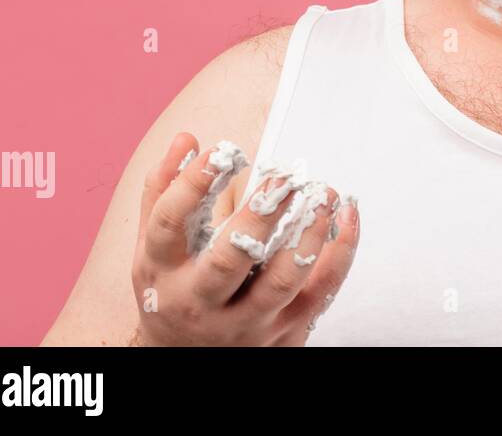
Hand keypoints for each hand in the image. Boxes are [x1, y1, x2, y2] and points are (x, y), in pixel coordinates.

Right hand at [131, 132, 358, 345]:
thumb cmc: (173, 289)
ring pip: (281, 281)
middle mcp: (200, 302)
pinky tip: (346, 218)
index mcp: (163, 272)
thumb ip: (164, 191)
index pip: (170, 225)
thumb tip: (186, 140)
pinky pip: (320, 292)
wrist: (183, 362)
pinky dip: (339, 253)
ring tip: (323, 194)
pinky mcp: (284, 330)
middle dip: (259, 216)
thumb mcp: (155, 247)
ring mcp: (245, 321)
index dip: (191, 185)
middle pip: (229, 260)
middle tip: (284, 178)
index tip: (219, 151)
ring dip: (307, 234)